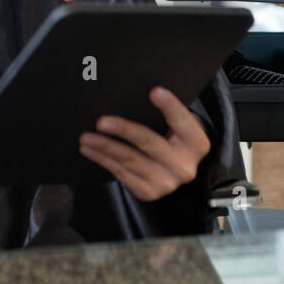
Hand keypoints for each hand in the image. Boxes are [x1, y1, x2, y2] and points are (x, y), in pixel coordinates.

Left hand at [78, 86, 209, 201]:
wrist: (176, 169)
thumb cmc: (173, 138)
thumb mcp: (179, 126)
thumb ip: (166, 113)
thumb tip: (134, 91)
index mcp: (196, 144)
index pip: (183, 121)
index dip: (170, 107)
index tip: (155, 91)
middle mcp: (184, 166)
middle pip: (150, 143)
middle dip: (124, 130)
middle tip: (101, 122)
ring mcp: (166, 182)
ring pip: (130, 160)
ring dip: (105, 147)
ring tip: (86, 137)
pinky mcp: (149, 192)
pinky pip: (121, 174)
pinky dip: (103, 160)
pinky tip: (90, 150)